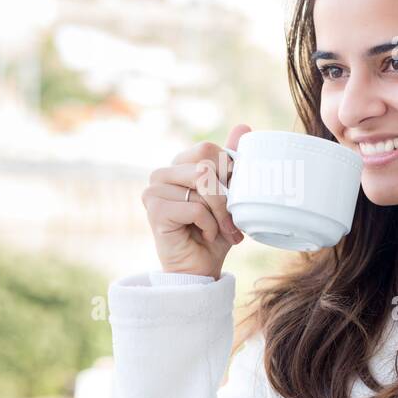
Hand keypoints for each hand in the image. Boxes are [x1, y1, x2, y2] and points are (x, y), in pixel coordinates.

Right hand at [141, 124, 251, 279]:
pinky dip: (208, 225)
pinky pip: (195, 207)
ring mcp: (154, 188)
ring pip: (203, 185)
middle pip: (206, 164)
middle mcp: (163, 172)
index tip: (235, 201)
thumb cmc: (214, 233)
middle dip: (226, 196)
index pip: (209, 149)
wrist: (200, 270)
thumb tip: (243, 127)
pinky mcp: (153, 207)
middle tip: (232, 221)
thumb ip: (232, 161)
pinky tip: (202, 235)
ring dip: (219, 214)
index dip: (228, 174)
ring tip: (219, 230)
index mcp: (180, 164)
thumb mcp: (230, 195)